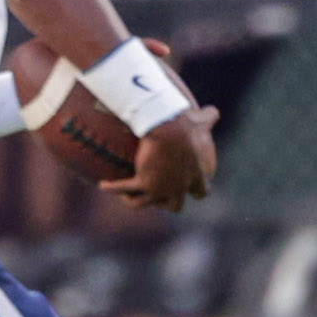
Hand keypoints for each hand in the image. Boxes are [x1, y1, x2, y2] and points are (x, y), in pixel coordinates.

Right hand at [102, 105, 218, 210]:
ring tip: (127, 196)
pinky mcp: (144, 184)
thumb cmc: (186, 124)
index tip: (188, 187)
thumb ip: (209, 117)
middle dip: (167, 202)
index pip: (201, 191)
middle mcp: (180, 186)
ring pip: (146, 204)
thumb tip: (213, 110)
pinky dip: (113, 188)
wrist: (169, 129)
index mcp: (196, 174)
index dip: (195, 190)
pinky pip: (124, 189)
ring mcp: (161, 188)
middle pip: (175, 205)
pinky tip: (103, 185)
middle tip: (157, 194)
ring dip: (135, 201)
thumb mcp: (201, 120)